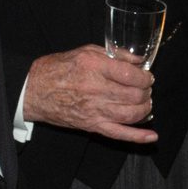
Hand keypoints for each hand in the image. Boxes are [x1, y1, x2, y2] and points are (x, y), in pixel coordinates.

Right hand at [22, 46, 157, 143]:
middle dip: (146, 92)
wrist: (34, 90)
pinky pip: (119, 134)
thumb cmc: (58, 68)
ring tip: (145, 104)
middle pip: (134, 95)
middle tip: (146, 89)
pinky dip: (138, 137)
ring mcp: (94, 110)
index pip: (130, 74)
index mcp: (94, 66)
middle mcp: (95, 89)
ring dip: (144, 109)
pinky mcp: (92, 126)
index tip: (146, 77)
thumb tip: (139, 60)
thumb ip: (115, 54)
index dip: (144, 77)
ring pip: (131, 114)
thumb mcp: (86, 51)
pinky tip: (152, 136)